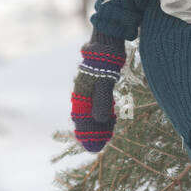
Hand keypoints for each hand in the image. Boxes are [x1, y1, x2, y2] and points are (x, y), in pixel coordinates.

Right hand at [70, 29, 126, 151]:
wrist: (108, 42)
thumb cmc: (105, 62)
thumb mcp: (104, 83)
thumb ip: (101, 101)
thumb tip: (100, 121)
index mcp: (82, 94)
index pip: (81, 119)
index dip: (86, 134)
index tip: (92, 148)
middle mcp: (84, 92)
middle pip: (86, 117)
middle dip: (91, 133)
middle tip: (97, 148)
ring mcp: (91, 88)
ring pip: (92, 111)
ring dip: (97, 125)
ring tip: (104, 138)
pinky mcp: (100, 84)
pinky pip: (98, 103)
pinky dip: (103, 114)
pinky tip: (109, 121)